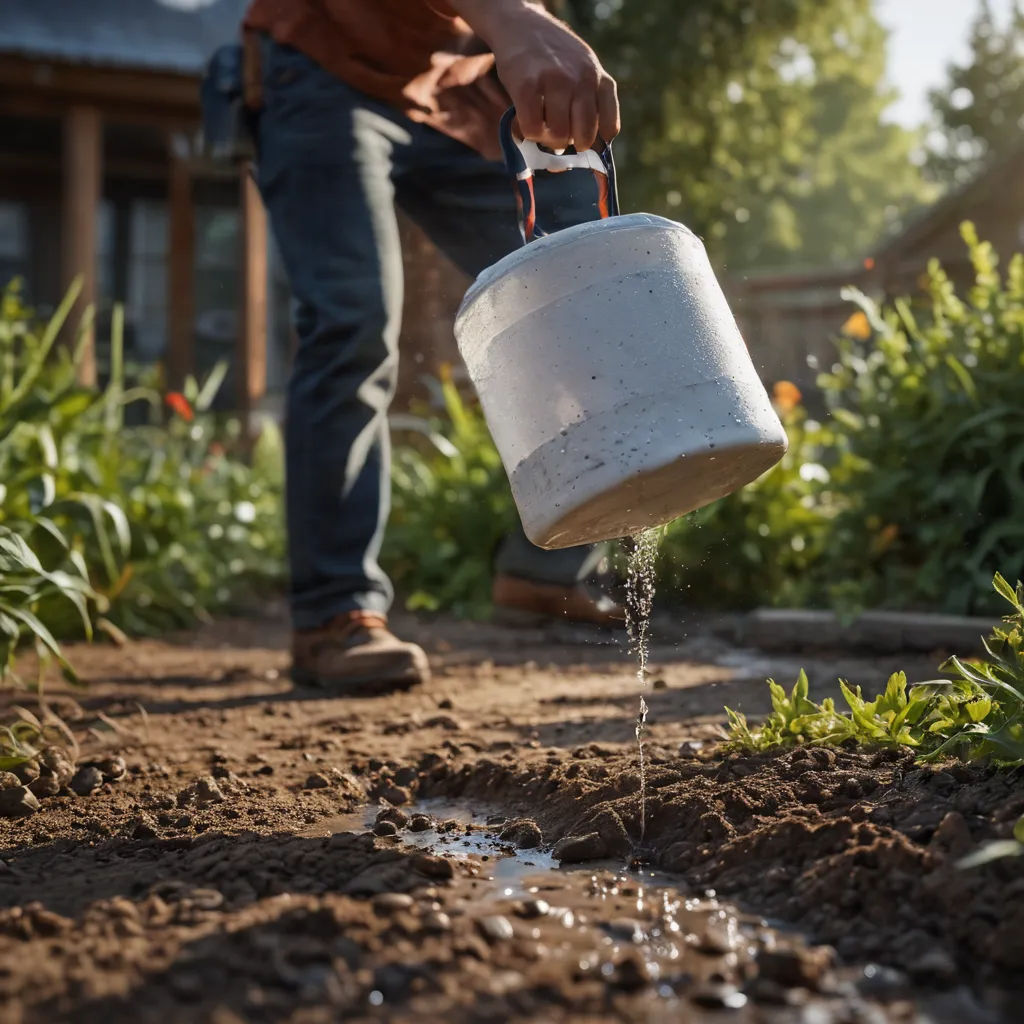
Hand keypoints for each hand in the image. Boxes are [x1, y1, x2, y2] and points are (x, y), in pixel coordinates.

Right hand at [450, 1, 618, 150]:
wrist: (521, 24)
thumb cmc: (553, 56)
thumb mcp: (583, 68)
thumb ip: (591, 97)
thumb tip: (588, 144)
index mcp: (599, 78)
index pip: (609, 128)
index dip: (594, 141)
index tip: (580, 138)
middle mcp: (581, 79)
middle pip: (584, 137)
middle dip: (570, 143)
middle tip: (558, 136)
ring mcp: (555, 81)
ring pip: (558, 135)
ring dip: (547, 138)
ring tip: (541, 125)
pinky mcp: (528, 85)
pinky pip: (533, 128)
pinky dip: (528, 133)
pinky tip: (525, 121)